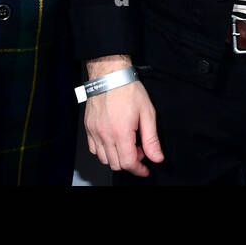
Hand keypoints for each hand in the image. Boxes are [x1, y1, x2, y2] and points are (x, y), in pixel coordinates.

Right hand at [83, 56, 162, 175]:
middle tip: (138, 150)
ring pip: (104, 159)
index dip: (139, 170)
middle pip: (116, 164)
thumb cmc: (128, 89)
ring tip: (126, 143)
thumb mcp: (147, 113)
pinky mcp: (88, 127)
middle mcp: (105, 134)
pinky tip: (113, 140)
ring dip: (116, 157)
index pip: (128, 163)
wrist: (110, 74)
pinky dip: (103, 150)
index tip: (145, 169)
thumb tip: (157, 157)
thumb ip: (151, 139)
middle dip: (130, 162)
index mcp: (121, 132)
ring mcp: (94, 131)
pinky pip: (93, 149)